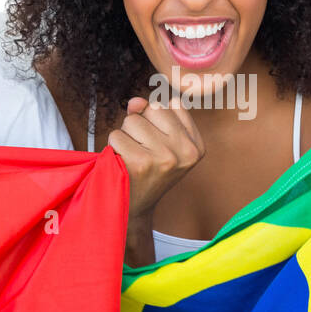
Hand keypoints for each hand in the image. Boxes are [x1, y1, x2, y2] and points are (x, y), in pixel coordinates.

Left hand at [105, 96, 204, 265]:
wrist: (133, 210)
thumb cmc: (145, 171)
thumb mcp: (158, 141)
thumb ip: (148, 113)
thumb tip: (135, 102)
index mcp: (197, 147)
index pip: (171, 104)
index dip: (156, 121)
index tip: (158, 145)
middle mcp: (186, 152)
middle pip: (152, 109)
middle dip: (140, 126)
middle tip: (143, 152)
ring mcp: (165, 158)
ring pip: (132, 120)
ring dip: (125, 136)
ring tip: (132, 158)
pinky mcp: (141, 164)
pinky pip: (117, 135)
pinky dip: (114, 147)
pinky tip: (122, 164)